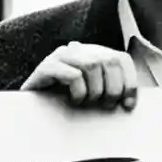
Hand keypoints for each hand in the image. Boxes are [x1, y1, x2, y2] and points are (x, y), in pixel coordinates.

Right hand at [20, 41, 138, 110]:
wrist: (31, 111)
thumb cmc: (64, 104)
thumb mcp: (93, 96)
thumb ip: (110, 90)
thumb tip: (130, 100)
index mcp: (92, 54)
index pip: (121, 59)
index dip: (130, 82)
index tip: (128, 105)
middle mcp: (78, 50)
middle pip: (109, 60)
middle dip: (113, 88)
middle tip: (106, 105)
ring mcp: (60, 56)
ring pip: (92, 65)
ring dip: (95, 91)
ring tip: (87, 103)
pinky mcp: (45, 67)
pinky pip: (72, 74)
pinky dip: (78, 91)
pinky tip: (73, 101)